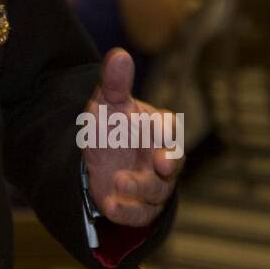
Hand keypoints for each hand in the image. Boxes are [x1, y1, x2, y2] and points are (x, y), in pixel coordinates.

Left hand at [83, 49, 182, 227]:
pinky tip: (110, 206)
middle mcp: (163, 159)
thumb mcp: (108, 103)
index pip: (167, 128)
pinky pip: (139, 215)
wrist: (96, 158)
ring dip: (140, 187)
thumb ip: (115, 83)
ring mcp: (154, 185)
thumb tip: (119, 53)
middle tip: (162, 163)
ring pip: (157, 191)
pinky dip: (127, 212)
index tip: (156, 126)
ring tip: (118, 181)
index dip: (163, 129)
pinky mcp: (139, 208)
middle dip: (169, 164)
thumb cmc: (112, 125)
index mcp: (159, 129)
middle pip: (173, 163)